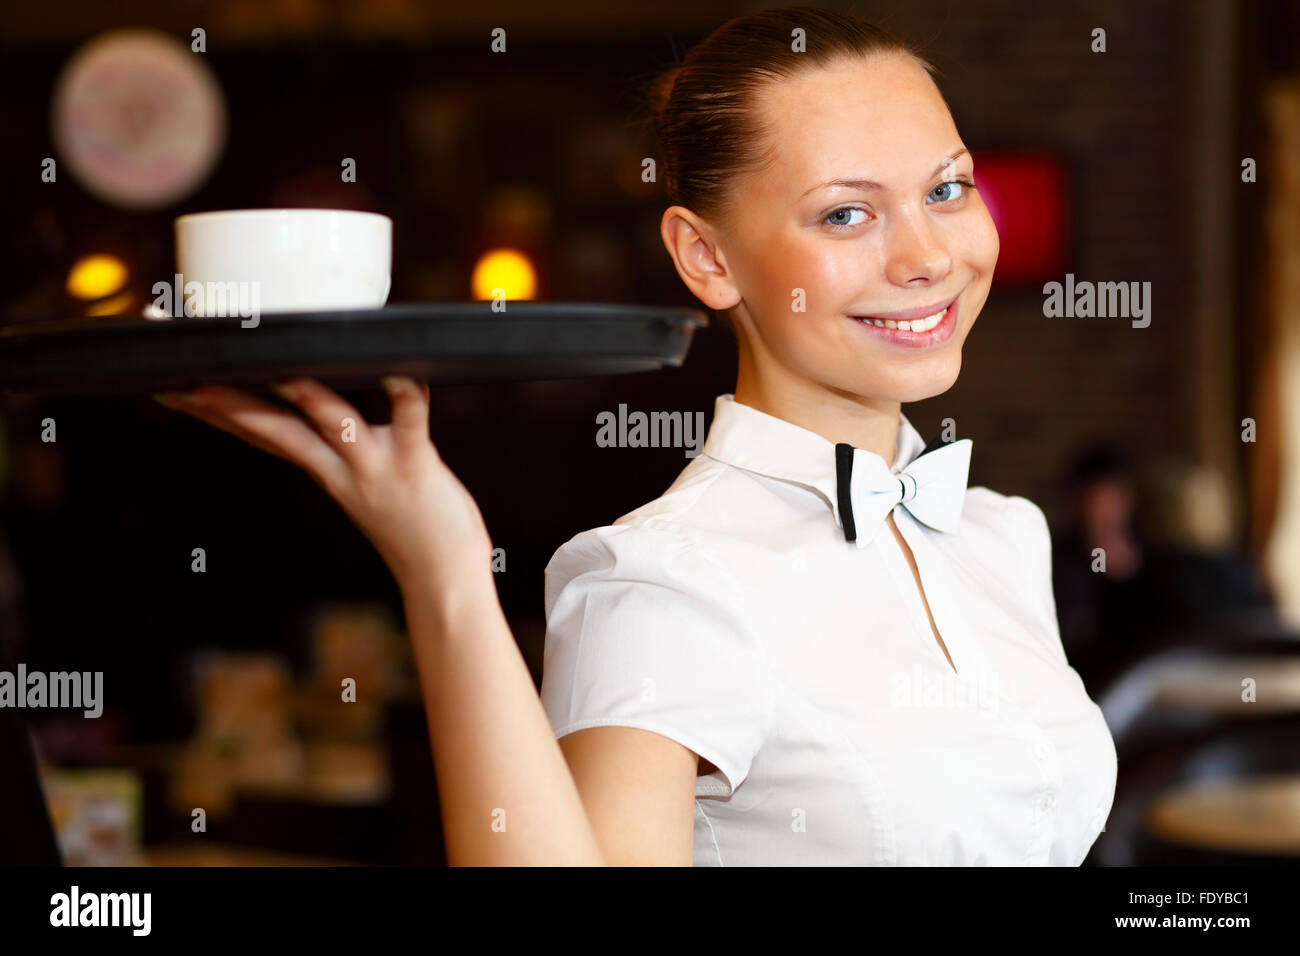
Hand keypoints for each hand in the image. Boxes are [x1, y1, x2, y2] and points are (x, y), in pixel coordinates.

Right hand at [153, 376, 492, 595]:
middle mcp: (340, 469)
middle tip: (187, 385)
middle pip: (278, 432)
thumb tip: (311, 406)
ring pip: (336, 427)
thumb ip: (332, 445)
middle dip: (232, 407)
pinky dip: (407, 398)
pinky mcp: (417, 466)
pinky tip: (403, 375)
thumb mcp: (354, 480)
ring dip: (313, 401)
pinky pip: (411, 426)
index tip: (172, 388)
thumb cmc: (407, 520)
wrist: (442, 576)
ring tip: (286, 375)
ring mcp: (376, 468)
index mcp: (322, 467)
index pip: (259, 433)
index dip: (216, 412)